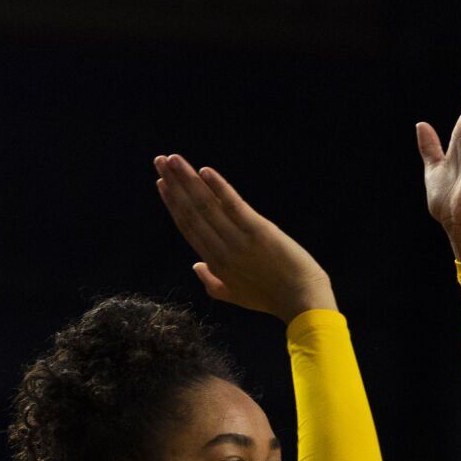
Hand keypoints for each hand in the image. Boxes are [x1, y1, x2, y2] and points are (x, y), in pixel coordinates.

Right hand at [154, 154, 334, 320]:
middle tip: (159, 161)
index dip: (173, 203)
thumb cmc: (271, 298)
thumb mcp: (235, 295)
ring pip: (206, 204)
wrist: (301, 301)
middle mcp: (221, 249)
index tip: (162, 184)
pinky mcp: (258, 231)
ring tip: (172, 159)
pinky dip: (218, 187)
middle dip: (174, 184)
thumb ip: (211, 282)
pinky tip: (205, 171)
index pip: (188, 226)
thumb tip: (195, 265)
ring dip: (187, 179)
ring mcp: (239, 240)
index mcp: (214, 262)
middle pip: (191, 211)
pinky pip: (233, 205)